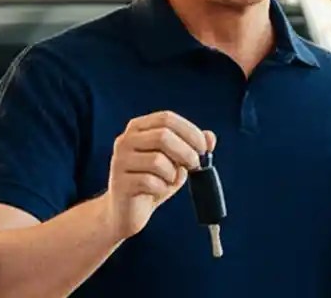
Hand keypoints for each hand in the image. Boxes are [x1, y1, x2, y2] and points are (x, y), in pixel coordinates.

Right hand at [101, 111, 216, 239]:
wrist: (126, 212)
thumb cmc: (153, 183)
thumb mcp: (176, 163)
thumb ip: (192, 147)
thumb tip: (210, 137)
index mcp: (138, 128)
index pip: (167, 118)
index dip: (190, 131)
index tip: (204, 147)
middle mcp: (125, 140)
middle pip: (163, 136)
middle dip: (186, 152)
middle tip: (195, 166)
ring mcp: (120, 160)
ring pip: (158, 161)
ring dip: (172, 174)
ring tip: (170, 181)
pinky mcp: (119, 182)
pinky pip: (150, 182)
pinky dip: (162, 188)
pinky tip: (157, 192)